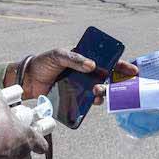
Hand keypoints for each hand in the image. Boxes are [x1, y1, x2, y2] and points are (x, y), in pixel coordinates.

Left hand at [22, 48, 138, 103]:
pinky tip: (93, 102)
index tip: (131, 70)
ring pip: (98, 90)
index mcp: (84, 58)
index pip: (106, 60)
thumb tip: (92, 65)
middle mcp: (85, 73)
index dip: (120, 65)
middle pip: (106, 77)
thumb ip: (75, 59)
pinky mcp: (73, 98)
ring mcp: (80, 86)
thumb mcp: (58, 55)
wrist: (26, 79)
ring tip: (98, 92)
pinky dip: (92, 103)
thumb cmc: (43, 62)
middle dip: (116, 81)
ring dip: (102, 92)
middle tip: (118, 84)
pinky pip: (86, 102)